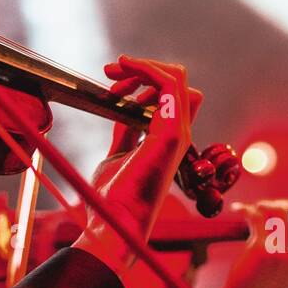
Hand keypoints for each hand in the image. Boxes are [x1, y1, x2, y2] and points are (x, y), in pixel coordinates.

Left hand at [74, 56, 202, 267]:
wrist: (115, 220)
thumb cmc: (113, 197)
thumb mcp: (117, 154)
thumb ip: (125, 133)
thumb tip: (121, 113)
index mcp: (169, 140)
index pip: (172, 96)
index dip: (144, 82)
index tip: (112, 87)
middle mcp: (179, 134)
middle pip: (175, 82)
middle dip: (141, 70)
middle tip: (109, 73)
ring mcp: (178, 133)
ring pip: (175, 77)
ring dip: (141, 67)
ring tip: (112, 72)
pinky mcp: (171, 133)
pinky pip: (167, 83)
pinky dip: (145, 69)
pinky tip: (124, 66)